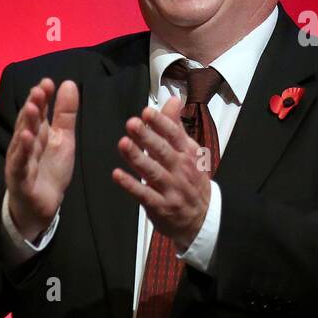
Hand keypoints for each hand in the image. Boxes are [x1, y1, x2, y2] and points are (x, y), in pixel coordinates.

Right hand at [5, 78, 78, 241]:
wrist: (41, 205)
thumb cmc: (50, 169)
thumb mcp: (63, 139)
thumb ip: (65, 114)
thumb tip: (69, 83)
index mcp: (36, 133)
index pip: (38, 112)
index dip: (41, 98)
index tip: (47, 83)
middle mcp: (24, 144)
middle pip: (28, 123)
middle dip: (33, 106)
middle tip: (39, 90)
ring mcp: (20, 161)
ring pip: (22, 141)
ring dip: (26, 124)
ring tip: (31, 108)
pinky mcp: (20, 179)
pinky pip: (20, 164)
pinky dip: (22, 151)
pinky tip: (26, 138)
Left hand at [111, 95, 210, 250]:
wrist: (201, 218)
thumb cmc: (191, 179)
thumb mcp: (189, 151)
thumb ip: (176, 126)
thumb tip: (173, 100)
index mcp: (188, 153)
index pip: (175, 135)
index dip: (161, 123)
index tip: (147, 112)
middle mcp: (181, 170)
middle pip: (163, 151)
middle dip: (147, 136)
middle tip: (132, 123)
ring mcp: (171, 189)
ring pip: (152, 171)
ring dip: (137, 157)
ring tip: (123, 144)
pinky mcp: (160, 205)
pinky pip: (143, 194)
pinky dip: (130, 185)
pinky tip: (117, 175)